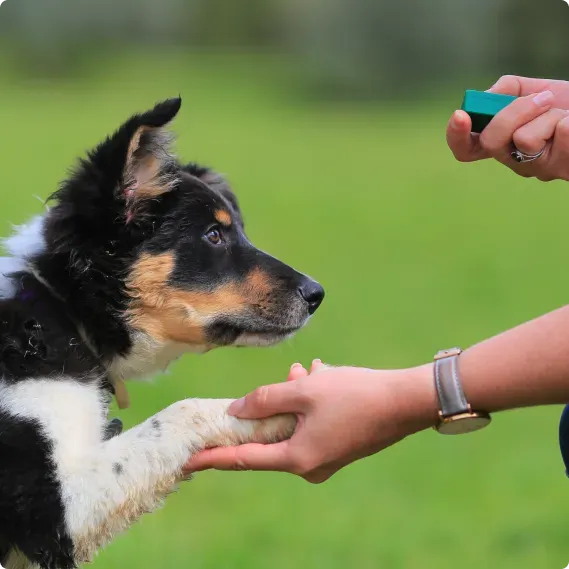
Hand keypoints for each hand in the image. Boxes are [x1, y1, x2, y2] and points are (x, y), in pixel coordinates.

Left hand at [183, 360, 436, 482]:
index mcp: (297, 457)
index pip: (244, 459)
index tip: (188, 460)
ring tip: (306, 371)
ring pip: (294, 424)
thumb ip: (265, 399)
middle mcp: (310, 464)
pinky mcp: (339, 446)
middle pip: (272, 436)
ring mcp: (327, 457)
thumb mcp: (304, 391)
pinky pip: (312, 423)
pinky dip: (310, 402)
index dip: (214, 458)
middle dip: (270, 406)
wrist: (406, 402)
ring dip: (294, 397)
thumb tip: (236, 410)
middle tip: (280, 380)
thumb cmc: (355, 394)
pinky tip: (321, 376)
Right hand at [446, 75, 568, 180]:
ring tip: (562, 114)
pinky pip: (555, 134)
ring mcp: (536, 168)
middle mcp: (513, 160)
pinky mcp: (560, 169)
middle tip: (541, 100)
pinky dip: (566, 119)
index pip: (466, 149)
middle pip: (491, 142)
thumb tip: (486, 97)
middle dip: (514, 112)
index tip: (460, 115)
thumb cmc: (567, 104)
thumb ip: (505, 91)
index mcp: (500, 142)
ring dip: (546, 114)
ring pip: (523, 139)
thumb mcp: (534, 89)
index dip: (456, 136)